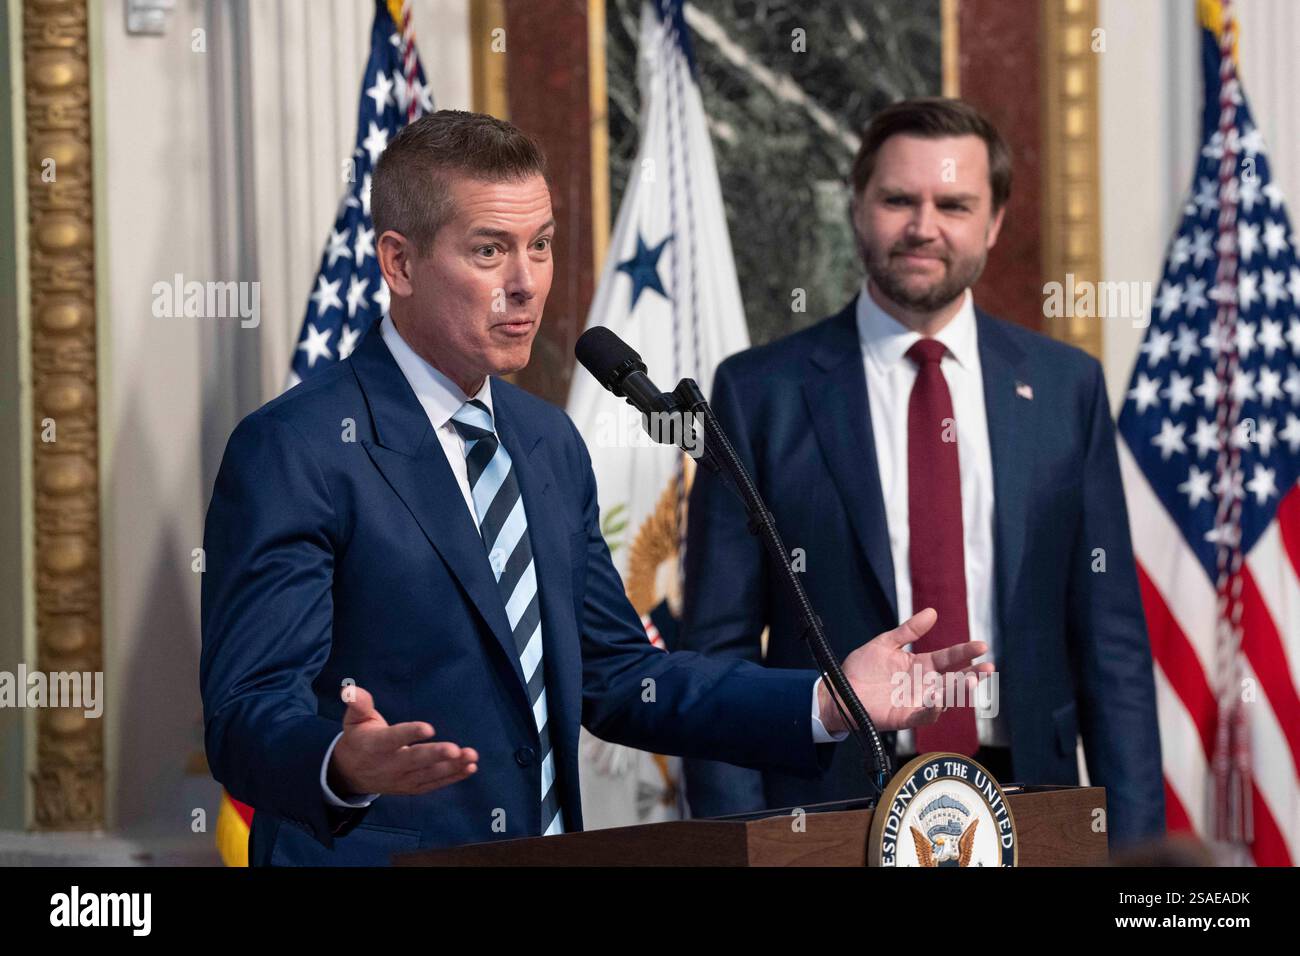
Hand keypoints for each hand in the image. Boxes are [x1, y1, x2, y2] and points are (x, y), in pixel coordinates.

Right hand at [328, 684, 477, 796]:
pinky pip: (434, 784)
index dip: (410, 733)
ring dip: (451, 767)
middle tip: (455, 750)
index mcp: (375, 745)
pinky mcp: (412, 787)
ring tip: (471, 757)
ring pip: (428, 774)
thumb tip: (350, 689)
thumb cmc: (359, 739)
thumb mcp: (354, 720)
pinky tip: (470, 768)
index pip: (394, 738)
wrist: (350, 774)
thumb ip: (358, 704)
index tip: (429, 728)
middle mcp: (389, 765)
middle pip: (415, 760)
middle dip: (435, 755)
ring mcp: (402, 779)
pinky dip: (452, 777)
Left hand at [816, 608, 994, 735]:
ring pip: (944, 698)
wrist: (839, 689)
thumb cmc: (862, 667)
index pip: (948, 658)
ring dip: (958, 691)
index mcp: (920, 666)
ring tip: (971, 680)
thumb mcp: (885, 643)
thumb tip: (932, 612)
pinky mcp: (903, 717)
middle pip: (953, 680)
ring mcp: (915, 702)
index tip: (982, 646)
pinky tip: (939, 699)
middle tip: (988, 667)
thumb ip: (908, 631)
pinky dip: (932, 709)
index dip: (965, 652)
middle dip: (972, 674)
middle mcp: (923, 685)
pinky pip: (922, 716)